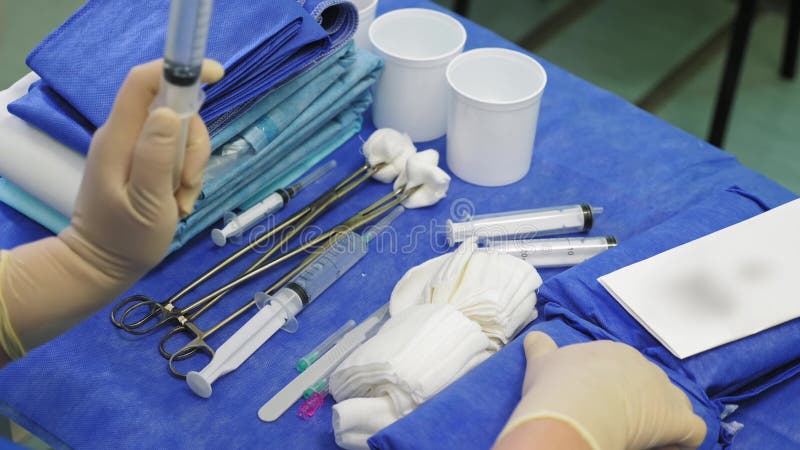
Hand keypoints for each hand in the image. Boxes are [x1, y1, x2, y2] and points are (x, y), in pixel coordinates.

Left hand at [1, 60, 222, 353]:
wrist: (101, 265)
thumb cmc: (125, 238)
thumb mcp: (148, 202)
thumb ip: (157, 157)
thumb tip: (170, 113)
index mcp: (120, 138)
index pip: (145, 82)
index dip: (180, 70)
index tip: (217, 75)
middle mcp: (124, 135)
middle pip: (173, 111)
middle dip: (195, 144)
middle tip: (190, 182)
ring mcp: (133, 148)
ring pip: (179, 135)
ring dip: (192, 166)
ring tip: (181, 200)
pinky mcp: (141, 162)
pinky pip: (174, 154)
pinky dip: (184, 176)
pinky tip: (177, 202)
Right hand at [495, 332, 706, 449]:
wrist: (572, 408)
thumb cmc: (557, 386)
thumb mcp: (542, 361)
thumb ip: (541, 348)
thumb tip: (534, 338)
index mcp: (614, 353)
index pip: (625, 371)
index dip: (617, 392)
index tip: (601, 408)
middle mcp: (643, 367)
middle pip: (651, 387)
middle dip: (641, 406)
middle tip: (618, 426)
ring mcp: (663, 391)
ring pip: (676, 404)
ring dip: (664, 420)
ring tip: (644, 438)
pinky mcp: (676, 419)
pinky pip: (693, 431)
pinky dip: (683, 441)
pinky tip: (664, 447)